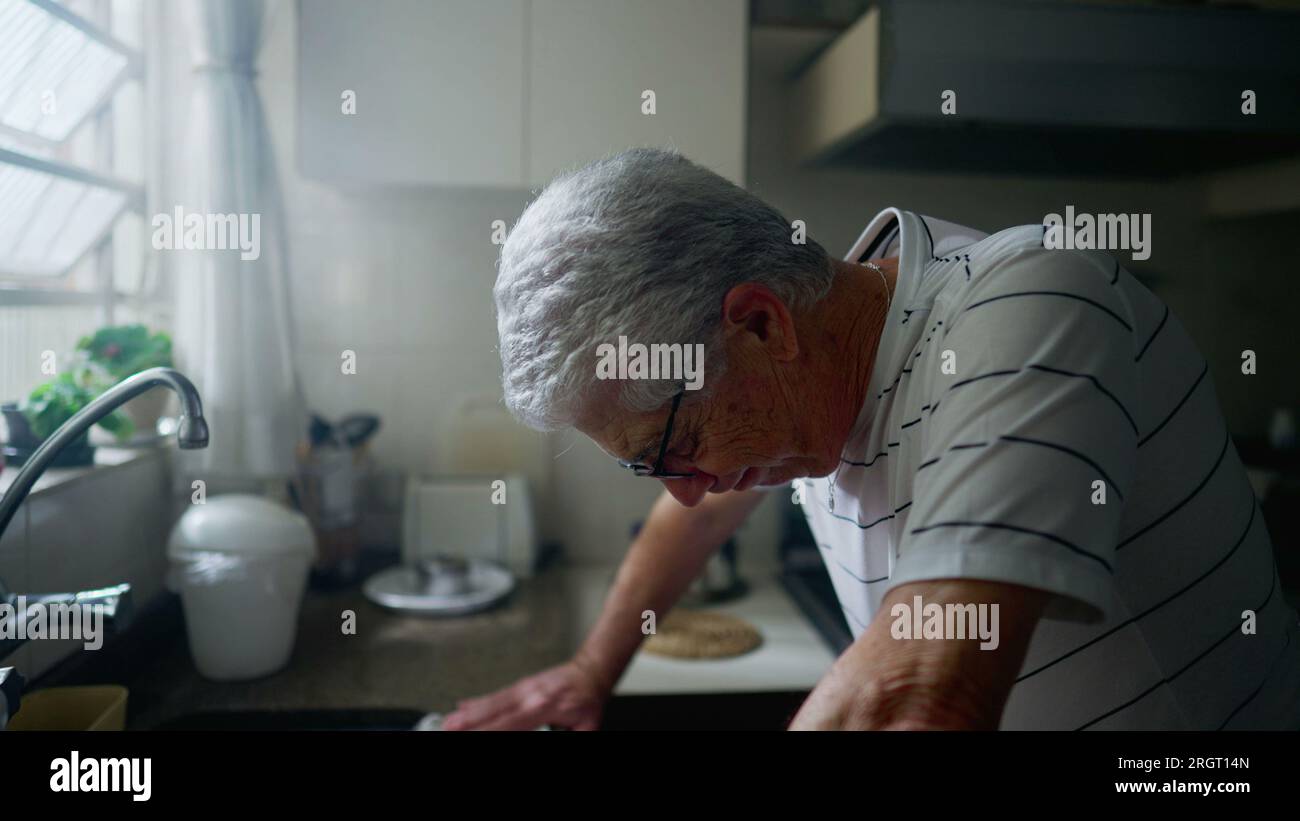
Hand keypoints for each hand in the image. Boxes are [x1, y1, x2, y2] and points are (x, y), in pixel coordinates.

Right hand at [441, 658, 609, 730]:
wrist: (590, 671)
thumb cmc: (587, 700)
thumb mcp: (584, 727)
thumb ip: (565, 738)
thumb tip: (547, 736)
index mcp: (544, 707)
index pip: (510, 724)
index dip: (489, 731)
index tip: (472, 736)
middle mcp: (529, 695)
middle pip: (494, 712)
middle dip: (469, 722)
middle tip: (448, 728)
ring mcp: (523, 688)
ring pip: (490, 702)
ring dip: (467, 713)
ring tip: (448, 722)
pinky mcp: (520, 685)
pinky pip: (495, 695)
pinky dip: (477, 701)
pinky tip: (463, 707)